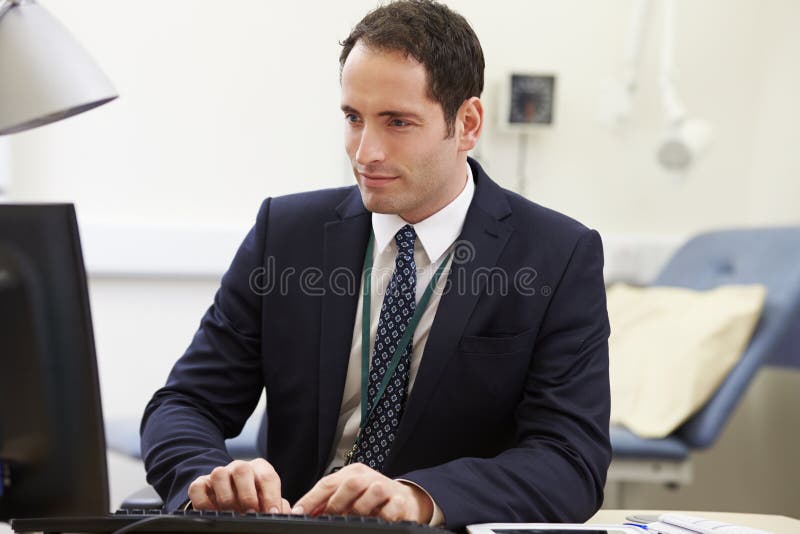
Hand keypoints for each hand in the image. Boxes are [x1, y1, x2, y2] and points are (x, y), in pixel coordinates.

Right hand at [188, 458, 290, 513]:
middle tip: (251, 514)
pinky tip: (214, 513)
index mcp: (260, 469)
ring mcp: (219, 473)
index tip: (272, 513)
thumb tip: (286, 514)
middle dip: (248, 495)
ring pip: (219, 474)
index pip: (267, 476)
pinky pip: (198, 488)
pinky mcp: (200, 483)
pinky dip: (204, 502)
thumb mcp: (267, 500)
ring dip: (226, 498)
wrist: (228, 496)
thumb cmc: (254, 499)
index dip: (271, 496)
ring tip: (232, 514)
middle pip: (242, 470)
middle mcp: (239, 467)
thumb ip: (277, 505)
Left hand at [292, 463, 432, 523]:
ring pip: (372, 492)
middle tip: (328, 518)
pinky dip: (382, 517)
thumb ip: (328, 502)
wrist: (405, 498)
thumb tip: (302, 512)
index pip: (327, 483)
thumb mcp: (349, 495)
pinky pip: (390, 510)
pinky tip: (376, 521)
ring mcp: (385, 488)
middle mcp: (368, 477)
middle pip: (350, 483)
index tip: (298, 513)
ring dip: (360, 509)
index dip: (311, 499)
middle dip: (336, 503)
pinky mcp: (400, 502)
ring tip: (354, 521)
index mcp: (352, 473)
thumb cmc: (371, 497)